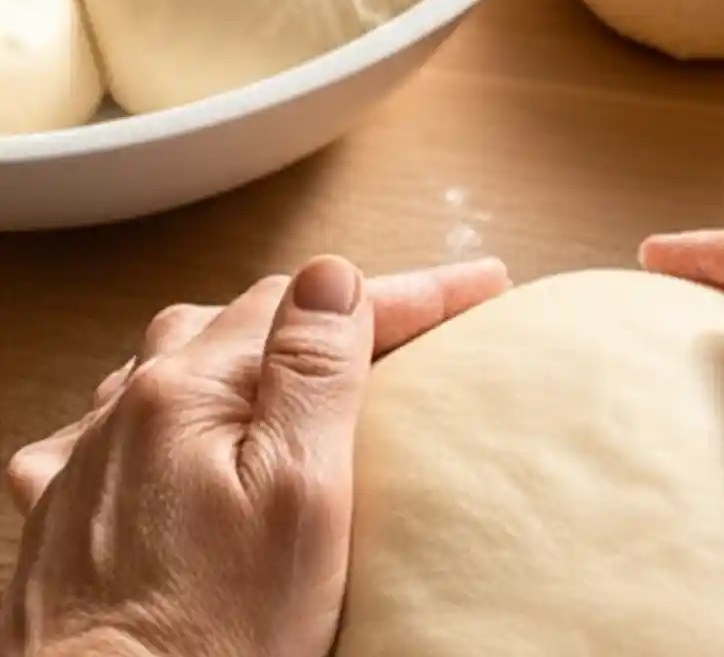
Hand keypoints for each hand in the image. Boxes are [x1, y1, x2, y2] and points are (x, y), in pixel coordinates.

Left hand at [1, 256, 509, 656]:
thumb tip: (332, 278)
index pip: (316, 309)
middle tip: (412, 324)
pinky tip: (201, 434)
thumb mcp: (297, 499)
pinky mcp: (67, 504)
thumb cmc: (214, 635)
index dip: (410, 294)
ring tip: (313, 367)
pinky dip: (182, 407)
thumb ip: (311, 376)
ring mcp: (87, 455)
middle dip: (334, 315)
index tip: (480, 287)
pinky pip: (126, 420)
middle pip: (246, 321)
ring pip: (183, 362)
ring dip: (256, 351)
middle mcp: (126, 407)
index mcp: (189, 392)